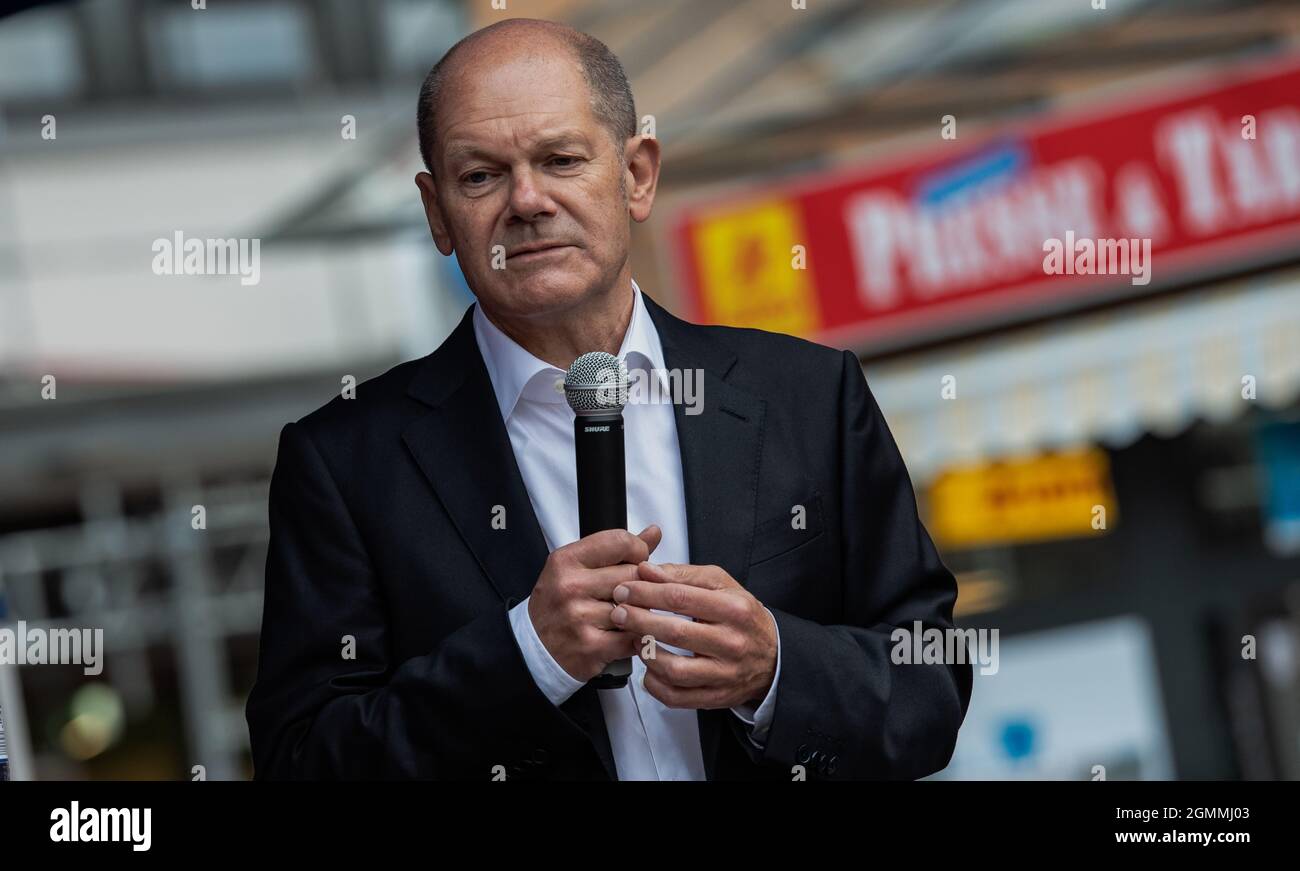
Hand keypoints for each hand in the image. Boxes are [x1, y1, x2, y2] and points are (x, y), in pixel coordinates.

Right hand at [529, 525, 661, 681]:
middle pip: (633, 574)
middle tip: (635, 592)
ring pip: (636, 606)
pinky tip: (628, 633)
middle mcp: (570, 587)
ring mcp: (579, 618)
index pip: (620, 542)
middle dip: (642, 583)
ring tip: (631, 614)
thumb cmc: (559, 602)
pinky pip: (633, 637)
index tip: (637, 560)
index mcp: (566, 561)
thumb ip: (616, 549)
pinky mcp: (590, 647)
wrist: (535, 646)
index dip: (639, 549)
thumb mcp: (578, 567)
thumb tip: (654, 532)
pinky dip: (637, 636)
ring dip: (641, 612)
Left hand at [609, 562, 776, 709]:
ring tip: (634, 639)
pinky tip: (648, 669)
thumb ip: (683, 575)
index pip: (680, 597)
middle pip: (675, 632)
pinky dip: (654, 684)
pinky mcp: (716, 697)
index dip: (646, 593)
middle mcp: (731, 642)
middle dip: (638, 620)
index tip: (625, 589)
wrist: (773, 656)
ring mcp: (724, 673)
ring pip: (674, 669)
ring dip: (645, 653)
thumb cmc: (743, 617)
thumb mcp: (722, 585)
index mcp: (733, 608)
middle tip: (618, 612)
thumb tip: (647, 571)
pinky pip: (677, 696)